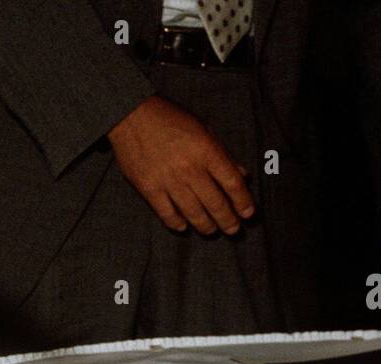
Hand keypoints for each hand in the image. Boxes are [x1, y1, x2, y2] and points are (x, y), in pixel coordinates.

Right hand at [107, 95, 253, 234]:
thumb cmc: (171, 119)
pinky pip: (167, 214)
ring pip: (193, 213)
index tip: (249, 214)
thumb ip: (223, 153)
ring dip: (206, 226)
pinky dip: (177, 223)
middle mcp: (190, 169)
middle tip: (233, 230)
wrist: (131, 115)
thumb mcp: (204, 129)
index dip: (243, 202)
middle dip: (228, 220)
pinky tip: (184, 226)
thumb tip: (242, 175)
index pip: (232, 183)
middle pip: (215, 203)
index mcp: (207, 151)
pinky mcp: (149, 189)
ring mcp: (168, 181)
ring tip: (212, 231)